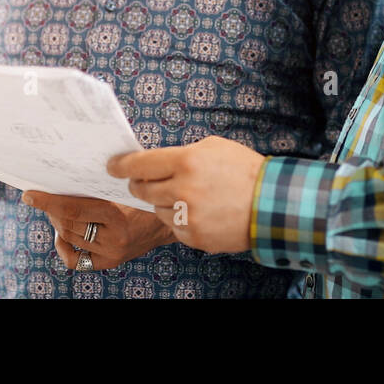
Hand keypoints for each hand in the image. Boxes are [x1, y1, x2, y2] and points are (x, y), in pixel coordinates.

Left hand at [21, 191, 175, 270]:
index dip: (47, 201)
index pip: (72, 209)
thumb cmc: (145, 194)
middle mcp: (114, 238)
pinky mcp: (110, 262)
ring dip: (58, 223)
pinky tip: (64, 236)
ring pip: (70, 237)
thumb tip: (62, 172)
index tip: (30, 195)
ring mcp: (111, 253)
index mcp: (118, 214)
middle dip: (52, 209)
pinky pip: (76, 261)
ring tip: (59, 211)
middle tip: (47, 197)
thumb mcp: (126, 182)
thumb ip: (99, 179)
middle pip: (67, 224)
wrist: (169, 220)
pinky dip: (64, 246)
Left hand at [107, 136, 265, 254]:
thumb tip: (154, 162)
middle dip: (141, 183)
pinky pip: (173, 226)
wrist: (271, 204)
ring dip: (164, 202)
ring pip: (156, 209)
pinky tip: (199, 211)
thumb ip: (181, 154)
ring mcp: (187, 216)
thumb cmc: (243, 171)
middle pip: (142, 189)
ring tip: (187, 196)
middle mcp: (182, 189)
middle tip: (147, 180)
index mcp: (186, 161)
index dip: (121, 165)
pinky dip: (180, 219)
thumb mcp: (213, 147)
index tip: (112, 166)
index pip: (139, 164)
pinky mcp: (193, 236)